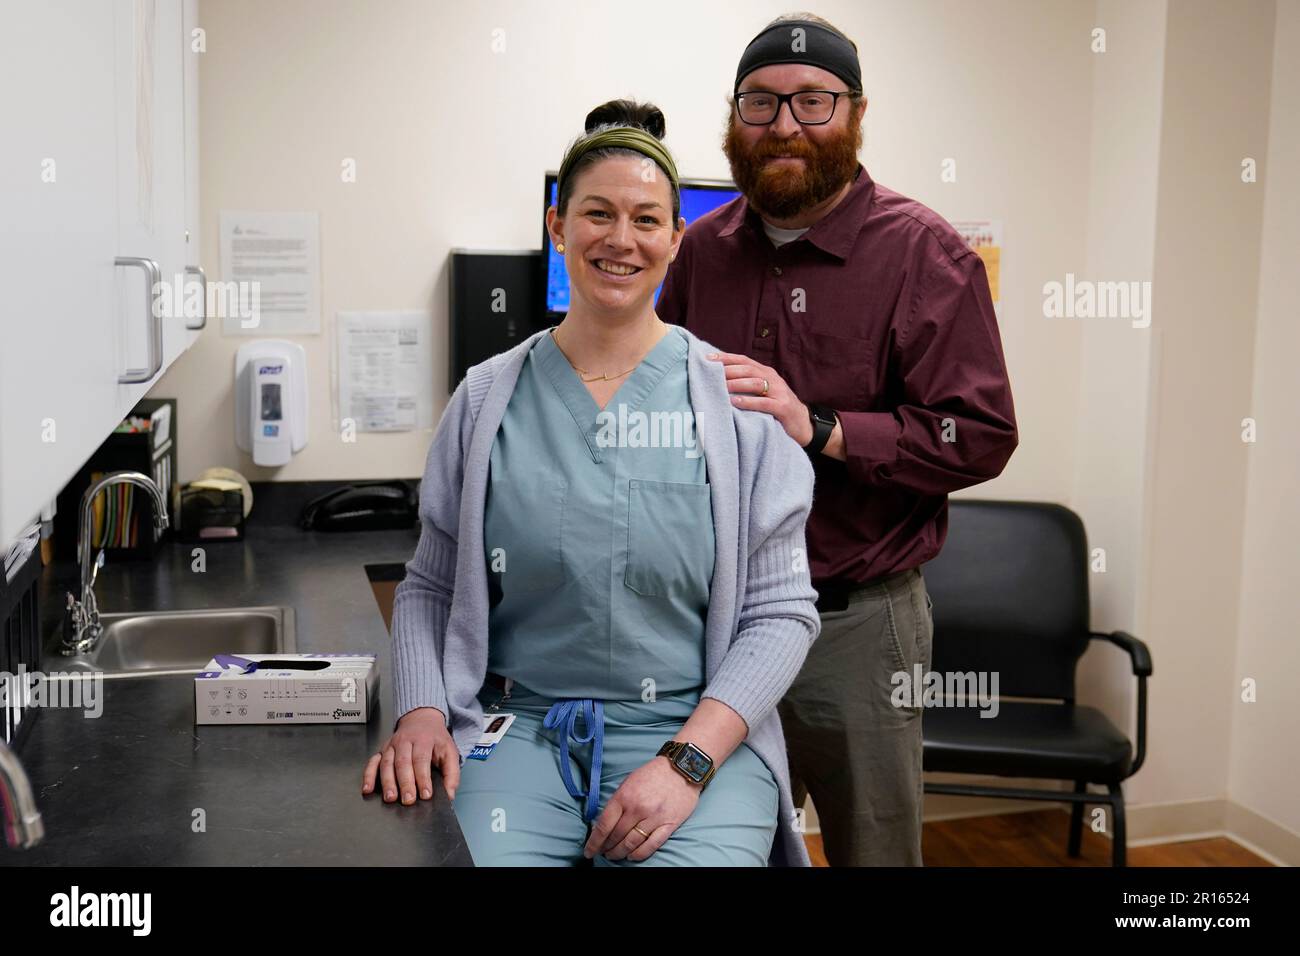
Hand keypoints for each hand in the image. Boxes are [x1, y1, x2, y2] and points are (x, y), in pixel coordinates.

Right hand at [361, 707, 459, 805]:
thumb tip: (450, 794)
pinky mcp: (382, 750)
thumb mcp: (450, 751)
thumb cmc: (435, 739)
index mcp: (424, 739)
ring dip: (387, 782)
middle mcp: (405, 741)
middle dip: (405, 783)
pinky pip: (372, 762)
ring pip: (387, 763)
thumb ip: (452, 773)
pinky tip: (368, 789)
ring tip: (390, 798)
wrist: (422, 719)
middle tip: (408, 800)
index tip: (425, 795)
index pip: (422, 760)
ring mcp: (391, 745)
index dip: (423, 778)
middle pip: (403, 762)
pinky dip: (368, 776)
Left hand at [583, 755, 701, 862]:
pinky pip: (651, 845)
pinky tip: (631, 856)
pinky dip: (639, 854)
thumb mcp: (628, 782)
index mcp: (624, 796)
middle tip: (602, 852)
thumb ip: (617, 802)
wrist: (682, 767)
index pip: (604, 825)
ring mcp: (654, 818)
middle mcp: (638, 808)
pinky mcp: (669, 824)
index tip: (588, 851)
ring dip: (620, 853)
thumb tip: (604, 822)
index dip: (594, 841)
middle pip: (616, 836)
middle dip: (606, 848)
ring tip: (614, 856)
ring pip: (631, 843)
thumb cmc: (653, 774)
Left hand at [706, 351, 812, 445]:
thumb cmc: (776, 407)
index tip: (707, 358)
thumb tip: (719, 379)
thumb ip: (746, 383)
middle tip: (709, 372)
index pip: (743, 360)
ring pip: (755, 383)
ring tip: (720, 387)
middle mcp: (773, 378)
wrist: (802, 424)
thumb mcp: (762, 391)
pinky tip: (735, 402)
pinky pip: (764, 403)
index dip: (726, 358)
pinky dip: (749, 402)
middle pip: (748, 369)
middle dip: (728, 369)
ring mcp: (779, 392)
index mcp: (765, 372)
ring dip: (736, 384)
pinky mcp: (783, 407)